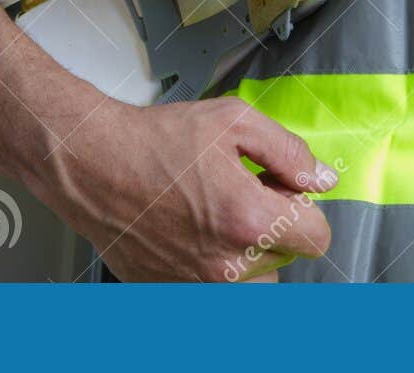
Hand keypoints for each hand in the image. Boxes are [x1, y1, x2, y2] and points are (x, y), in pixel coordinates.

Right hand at [38, 95, 337, 281]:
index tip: (282, 190)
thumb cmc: (155, 140)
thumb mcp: (235, 122)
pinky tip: (191, 226)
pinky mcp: (169, 291)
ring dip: (247, 250)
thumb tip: (321, 179)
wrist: (92, 162)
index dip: (304, 207)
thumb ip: (289, 152)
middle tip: (243, 191)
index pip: (316, 238)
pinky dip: (211, 262)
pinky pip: (213, 286)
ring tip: (217, 212)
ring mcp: (195, 284)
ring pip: (252, 278)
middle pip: (284, 257)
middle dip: (274, 225)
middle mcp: (225, 264)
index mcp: (249, 220)